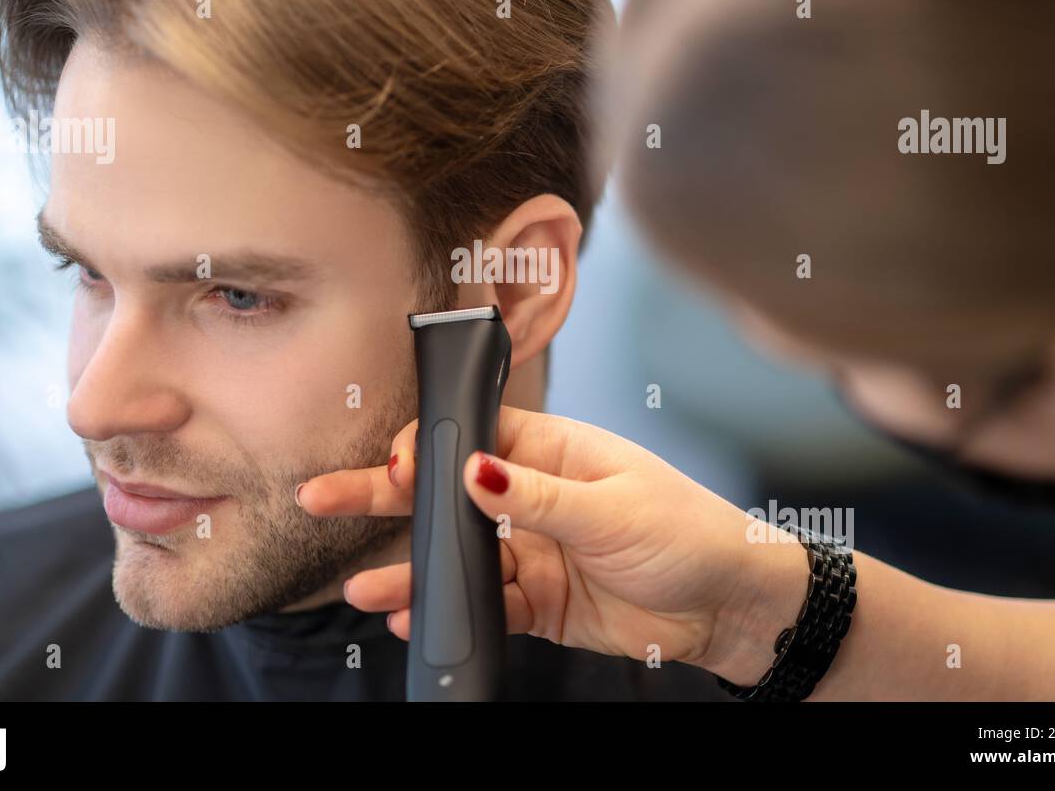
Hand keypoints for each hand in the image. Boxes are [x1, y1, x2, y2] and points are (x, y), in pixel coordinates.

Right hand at [296, 406, 807, 682]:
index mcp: (553, 450)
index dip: (427, 447)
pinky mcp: (538, 599)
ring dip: (412, 569)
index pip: (472, 436)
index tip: (395, 467)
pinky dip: (450, 610)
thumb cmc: (689, 532)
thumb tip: (471, 470)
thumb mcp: (612, 506)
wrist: (732, 606)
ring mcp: (532, 548)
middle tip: (322, 497)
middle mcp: (533, 495)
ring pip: (457, 554)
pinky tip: (415, 617)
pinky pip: (483, 601)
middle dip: (385, 495)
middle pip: (446, 491)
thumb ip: (536, 495)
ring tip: (363, 587)